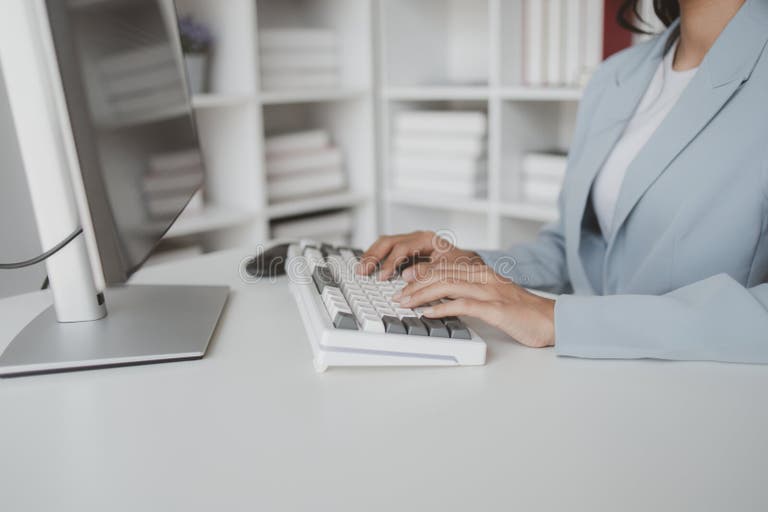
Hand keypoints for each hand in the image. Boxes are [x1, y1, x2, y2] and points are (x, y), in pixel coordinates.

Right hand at [357, 230, 482, 279]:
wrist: (466, 264)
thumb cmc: (460, 266)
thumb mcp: (448, 269)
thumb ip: (428, 271)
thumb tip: (407, 275)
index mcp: (427, 239)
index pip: (402, 247)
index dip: (391, 263)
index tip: (383, 277)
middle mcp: (416, 237)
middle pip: (388, 241)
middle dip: (373, 256)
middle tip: (363, 271)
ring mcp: (410, 242)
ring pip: (385, 243)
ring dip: (371, 256)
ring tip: (361, 269)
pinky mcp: (406, 250)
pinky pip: (387, 250)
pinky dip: (376, 257)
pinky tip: (369, 266)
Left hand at [395, 264, 555, 347]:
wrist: (551, 321)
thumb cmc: (522, 313)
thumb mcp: (492, 298)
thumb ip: (470, 295)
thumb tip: (442, 301)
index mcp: (483, 272)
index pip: (445, 268)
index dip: (422, 274)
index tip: (404, 283)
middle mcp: (484, 277)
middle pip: (442, 274)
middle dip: (415, 285)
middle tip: (398, 295)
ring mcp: (490, 291)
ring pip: (447, 286)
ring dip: (422, 295)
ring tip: (406, 303)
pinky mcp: (495, 308)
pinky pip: (463, 305)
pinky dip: (442, 309)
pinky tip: (428, 314)